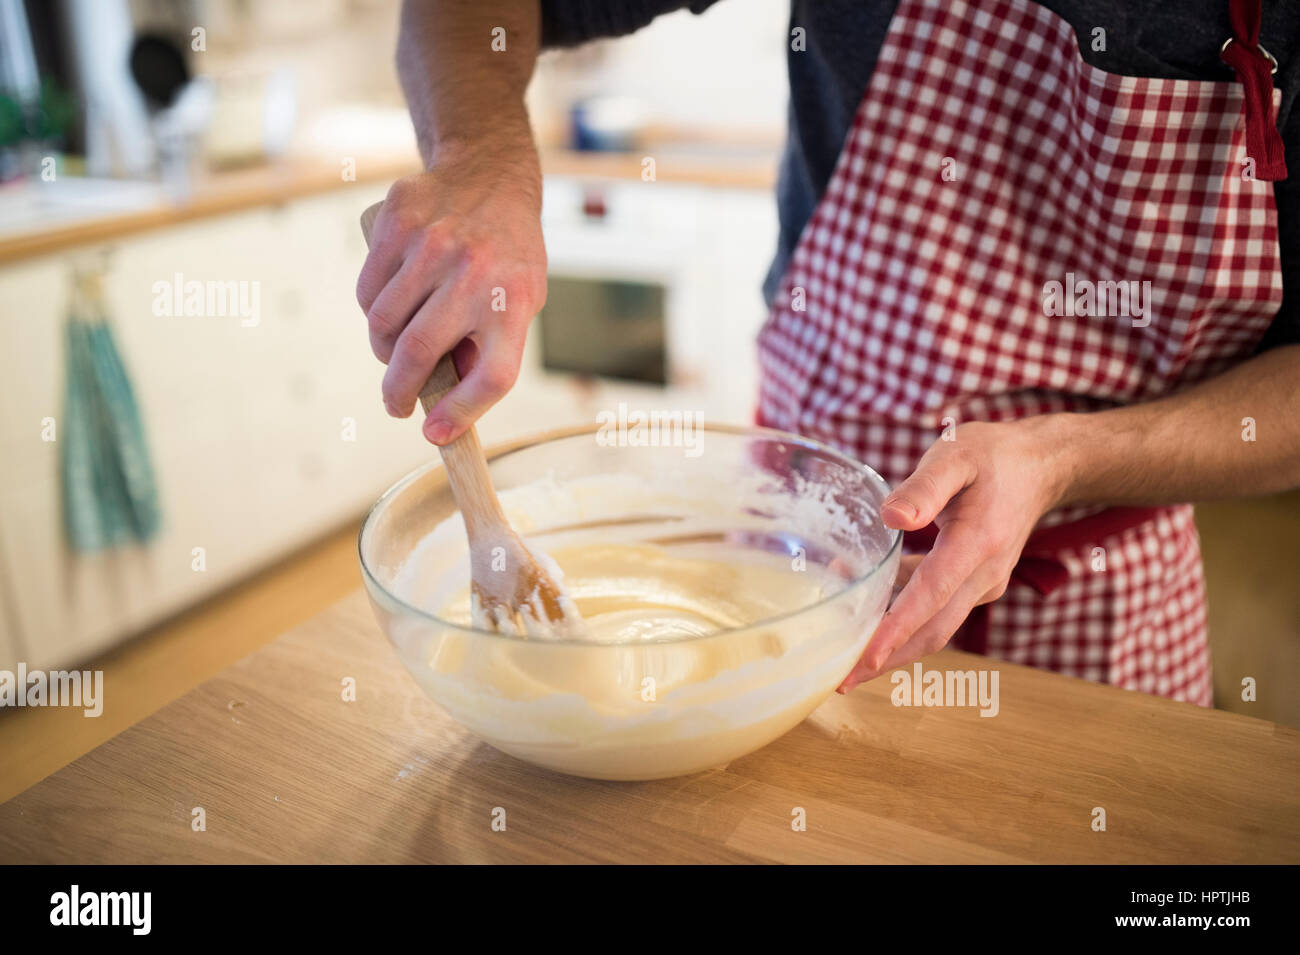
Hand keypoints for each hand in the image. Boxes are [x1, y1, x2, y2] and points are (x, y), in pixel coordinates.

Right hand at [355, 141, 546, 444]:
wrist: (490, 178)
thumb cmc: (507, 257)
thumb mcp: (521, 301)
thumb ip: (488, 347)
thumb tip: (442, 404)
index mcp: (515, 301)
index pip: (492, 376)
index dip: (462, 413)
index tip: (436, 434)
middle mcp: (475, 273)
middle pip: (420, 354)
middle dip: (399, 393)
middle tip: (397, 406)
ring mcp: (432, 245)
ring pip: (383, 325)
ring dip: (384, 349)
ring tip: (398, 346)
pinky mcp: (397, 224)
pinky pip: (368, 291)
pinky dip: (372, 310)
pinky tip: (391, 304)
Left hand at [838, 417, 1073, 691]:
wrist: (1041, 466)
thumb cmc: (993, 456)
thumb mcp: (955, 456)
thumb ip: (924, 486)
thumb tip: (891, 519)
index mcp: (978, 543)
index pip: (931, 596)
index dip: (897, 630)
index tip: (865, 660)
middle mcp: (984, 574)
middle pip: (933, 629)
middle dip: (887, 659)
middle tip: (841, 681)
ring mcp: (983, 583)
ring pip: (936, 627)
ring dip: (894, 645)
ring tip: (845, 656)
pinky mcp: (976, 584)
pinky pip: (938, 610)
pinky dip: (904, 616)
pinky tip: (869, 603)